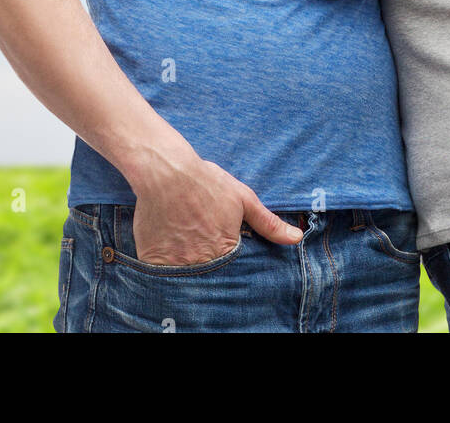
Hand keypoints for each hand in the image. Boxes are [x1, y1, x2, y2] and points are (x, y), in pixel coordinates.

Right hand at [131, 145, 302, 264]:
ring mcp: (176, 264)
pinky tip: (168, 250)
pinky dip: (165, 269)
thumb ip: (268, 223)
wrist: (167, 172)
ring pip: (185, 278)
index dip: (228, 263)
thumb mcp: (243, 198)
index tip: (222, 252)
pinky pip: (160, 275)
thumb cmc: (206, 182)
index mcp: (225, 250)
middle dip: (208, 267)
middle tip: (202, 246)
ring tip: (186, 248)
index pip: (232, 272)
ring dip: (187, 268)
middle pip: (208, 277)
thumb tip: (296, 238)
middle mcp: (201, 263)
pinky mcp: (152, 261)